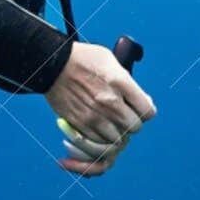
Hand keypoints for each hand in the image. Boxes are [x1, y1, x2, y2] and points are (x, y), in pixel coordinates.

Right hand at [45, 41, 156, 175]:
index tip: (139, 107)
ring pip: (117, 137)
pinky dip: (100, 137)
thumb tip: (140, 98)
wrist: (52, 63)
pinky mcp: (80, 123)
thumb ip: (126, 81)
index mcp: (120, 82)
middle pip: (134, 127)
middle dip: (132, 123)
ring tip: (110, 121)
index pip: (147, 111)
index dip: (146, 111)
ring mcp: (94, 114)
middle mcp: (109, 101)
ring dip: (116, 132)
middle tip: (125, 116)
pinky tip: (97, 125)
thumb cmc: (82, 58)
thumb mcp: (110, 60)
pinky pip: (98, 140)